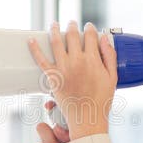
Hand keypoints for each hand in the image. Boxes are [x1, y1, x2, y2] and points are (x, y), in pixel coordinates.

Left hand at [28, 21, 116, 139]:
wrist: (87, 118)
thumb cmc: (101, 100)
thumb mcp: (112, 77)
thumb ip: (109, 56)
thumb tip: (104, 39)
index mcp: (93, 60)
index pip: (90, 36)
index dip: (90, 29)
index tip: (89, 27)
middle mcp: (77, 61)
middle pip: (73, 36)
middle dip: (72, 26)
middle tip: (72, 23)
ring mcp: (64, 68)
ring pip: (56, 42)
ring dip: (54, 30)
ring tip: (54, 25)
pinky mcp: (53, 77)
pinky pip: (41, 60)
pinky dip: (34, 49)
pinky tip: (31, 40)